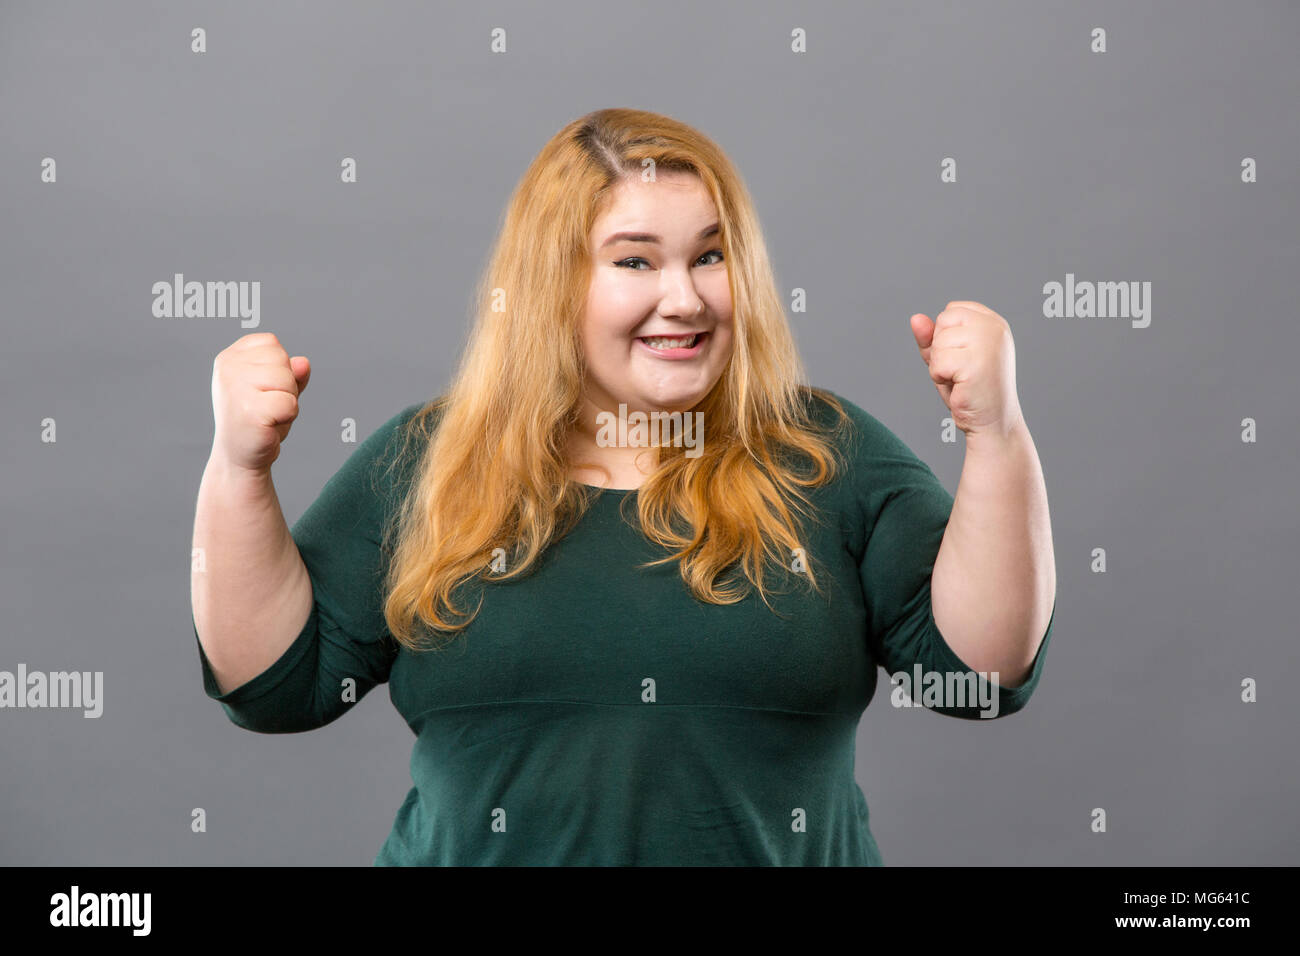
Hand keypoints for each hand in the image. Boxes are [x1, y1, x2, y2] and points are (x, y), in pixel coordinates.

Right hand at [210, 332, 310, 473]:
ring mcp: (235, 387)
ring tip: (268, 415)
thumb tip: (303, 363)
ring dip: (287, 401)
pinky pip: (290, 403)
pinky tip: (269, 425)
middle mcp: (228, 368)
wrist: (239, 458)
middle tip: (267, 406)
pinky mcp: (249, 409)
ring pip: (288, 380)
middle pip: (282, 360)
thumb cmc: (258, 420)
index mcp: (230, 357)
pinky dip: (288, 417)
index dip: (280, 368)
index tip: (263, 389)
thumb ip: (291, 372)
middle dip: (286, 385)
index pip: (272, 343)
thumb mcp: (275, 389)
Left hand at [909, 301, 1023, 437]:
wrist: (992, 422)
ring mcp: (988, 343)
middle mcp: (994, 328)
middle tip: (961, 371)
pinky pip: (938, 363)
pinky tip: (960, 387)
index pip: (951, 310)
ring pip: (939, 343)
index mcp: (993, 322)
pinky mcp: (976, 363)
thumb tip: (915, 318)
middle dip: (942, 349)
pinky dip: (941, 378)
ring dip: (940, 366)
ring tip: (962, 380)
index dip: (947, 336)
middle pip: (943, 321)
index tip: (965, 356)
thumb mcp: (948, 357)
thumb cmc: (970, 390)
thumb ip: (932, 337)